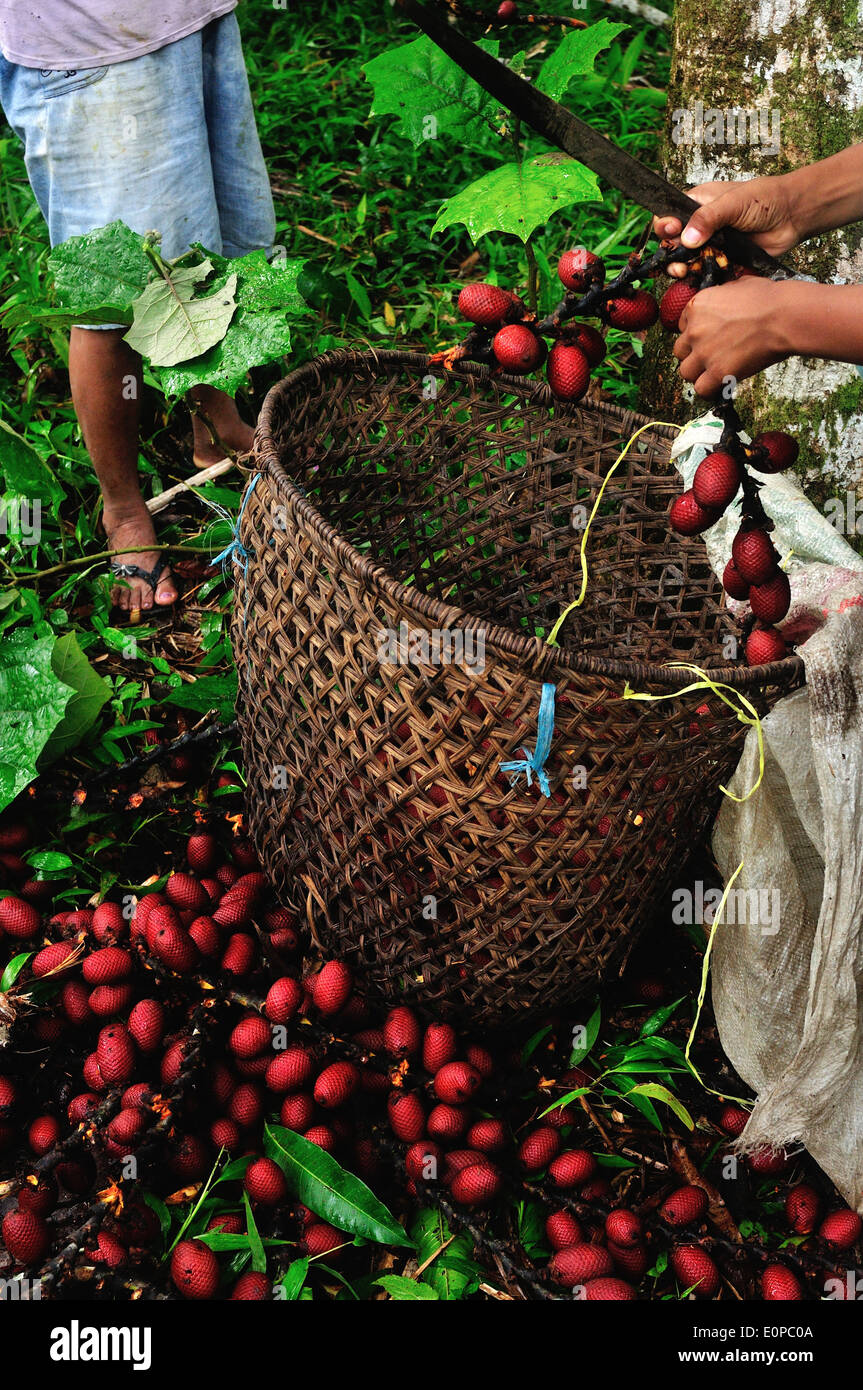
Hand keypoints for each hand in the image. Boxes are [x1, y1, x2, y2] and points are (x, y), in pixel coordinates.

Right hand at [652, 176, 802, 276]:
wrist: (792, 216)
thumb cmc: (764, 199)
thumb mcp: (732, 202)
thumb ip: (708, 218)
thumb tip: (686, 239)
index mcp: (699, 204)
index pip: (670, 214)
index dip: (665, 225)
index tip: (671, 231)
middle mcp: (701, 226)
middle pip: (674, 243)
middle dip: (670, 253)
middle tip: (676, 259)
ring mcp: (711, 245)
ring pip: (687, 261)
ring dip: (681, 268)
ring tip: (683, 272)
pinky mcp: (723, 262)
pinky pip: (705, 273)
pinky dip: (700, 278)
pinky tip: (698, 279)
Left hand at [673, 277, 792, 397]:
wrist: (784, 316)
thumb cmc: (768, 299)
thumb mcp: (737, 285)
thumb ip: (722, 296)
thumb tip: (723, 300)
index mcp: (697, 306)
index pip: (682, 326)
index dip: (695, 334)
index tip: (708, 338)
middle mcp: (695, 329)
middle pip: (680, 350)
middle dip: (694, 354)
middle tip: (712, 356)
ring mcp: (704, 352)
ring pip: (685, 372)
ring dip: (699, 373)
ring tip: (715, 371)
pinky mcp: (717, 372)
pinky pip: (701, 389)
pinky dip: (709, 390)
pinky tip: (720, 384)